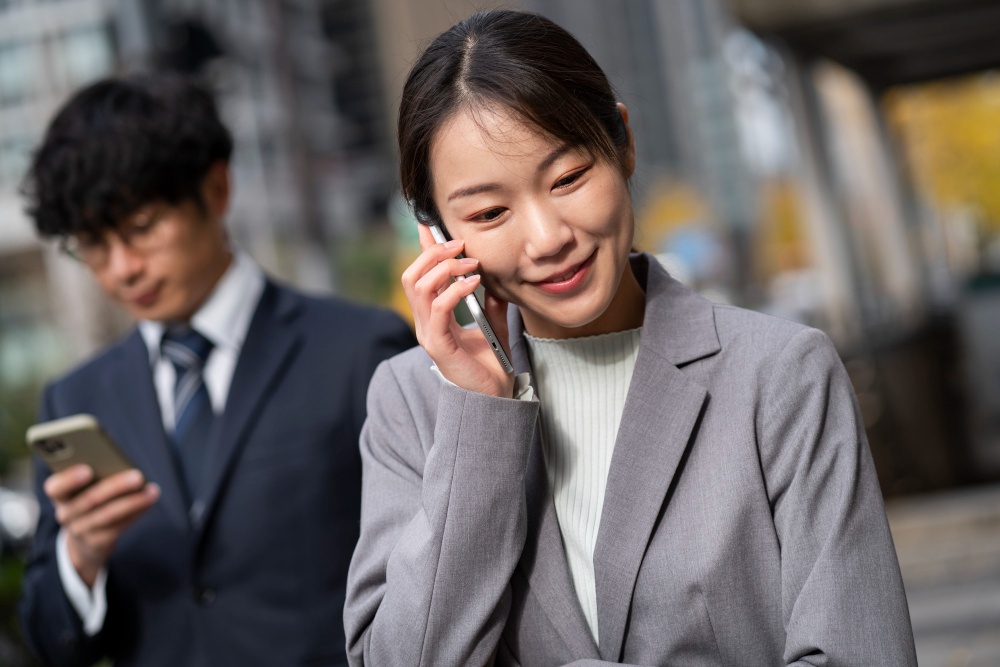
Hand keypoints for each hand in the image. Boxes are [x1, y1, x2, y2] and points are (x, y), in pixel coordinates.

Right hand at [44, 465, 158, 586]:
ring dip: (133, 502)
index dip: (70, 479)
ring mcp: (80, 530)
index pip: (56, 487)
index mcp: (59, 494)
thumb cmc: (88, 497)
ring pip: (108, 515)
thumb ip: (96, 475)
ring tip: (152, 491)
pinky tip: (149, 501)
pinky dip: (136, 512)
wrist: (83, 538)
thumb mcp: (84, 488)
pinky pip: (118, 527)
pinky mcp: (97, 542)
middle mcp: (66, 513)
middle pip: (90, 500)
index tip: (88, 470)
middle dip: (116, 487)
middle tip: (138, 476)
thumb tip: (124, 467)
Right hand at [402, 224, 514, 396]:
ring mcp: (428, 333)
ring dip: (444, 267)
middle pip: (411, 275)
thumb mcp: (492, 325)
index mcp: (432, 316)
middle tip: (461, 245)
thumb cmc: (490, 365)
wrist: (495, 398)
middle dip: (433, 253)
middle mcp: (424, 322)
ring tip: (470, 264)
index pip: (419, 274)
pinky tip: (475, 283)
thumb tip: (496, 278)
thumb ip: (490, 302)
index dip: (423, 248)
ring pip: (418, 286)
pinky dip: (456, 289)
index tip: (430, 224)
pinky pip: (440, 308)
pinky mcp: (439, 345)